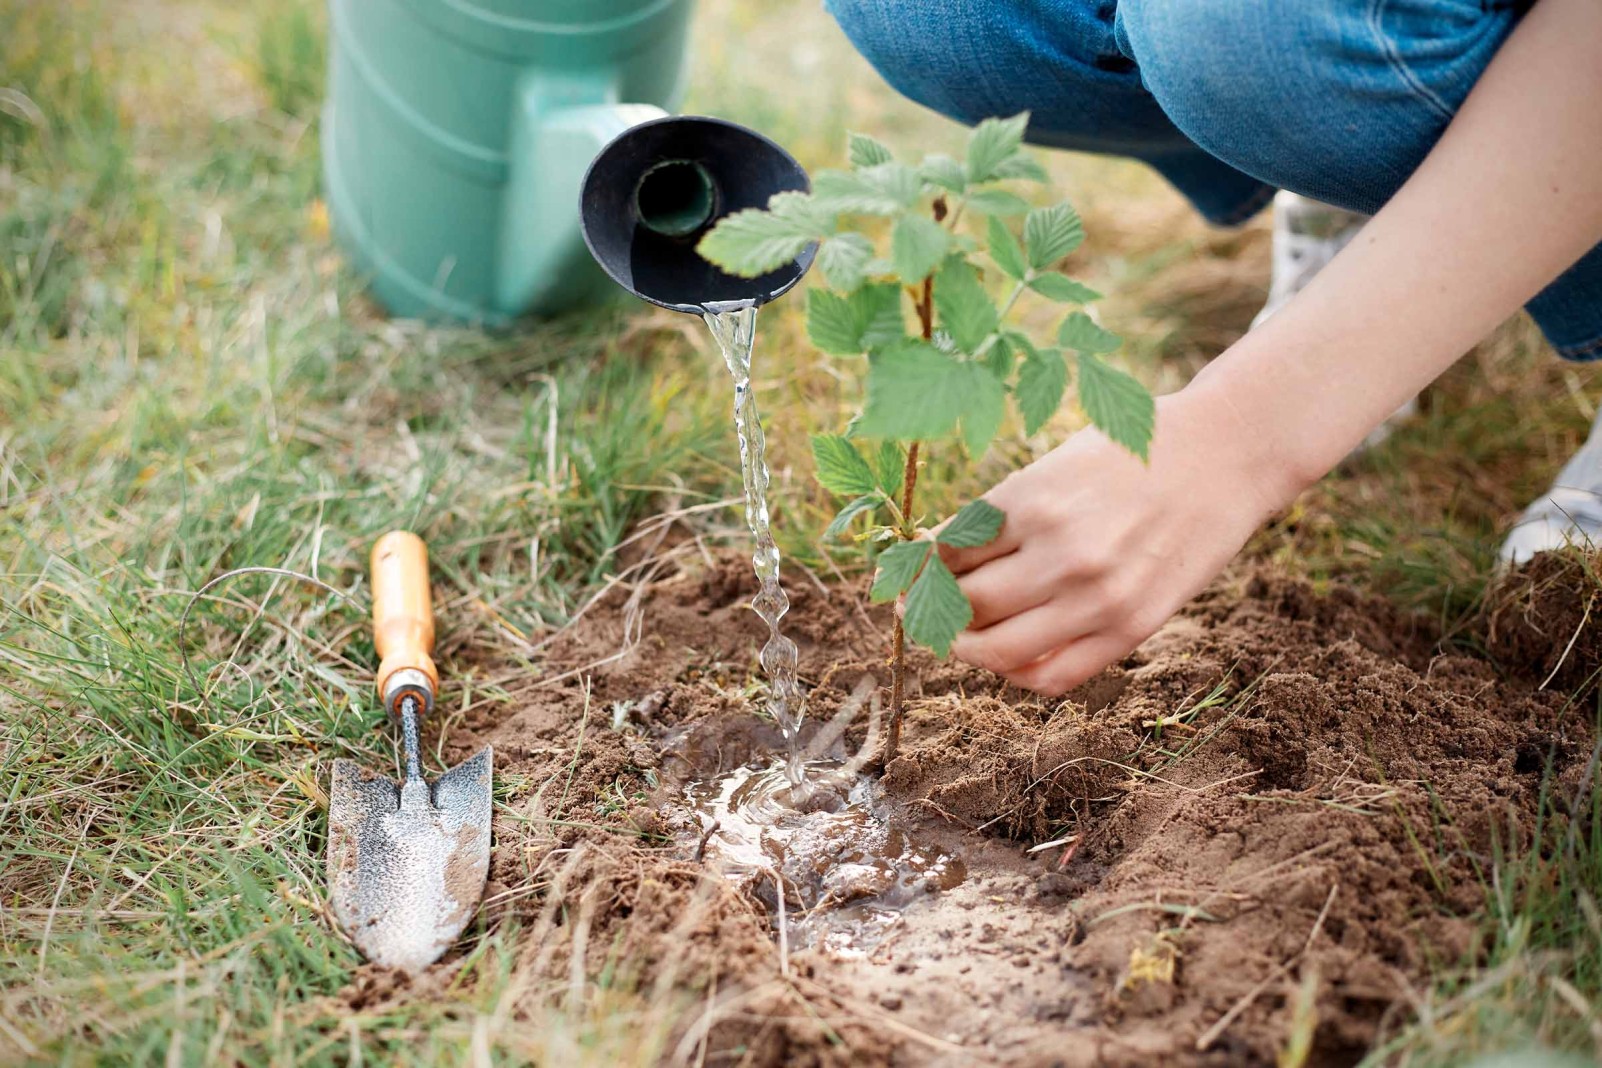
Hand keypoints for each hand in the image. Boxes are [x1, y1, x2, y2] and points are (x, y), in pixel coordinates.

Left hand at [943, 385, 1298, 694]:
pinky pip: (1052, 676)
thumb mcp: (1053, 465)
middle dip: (932, 609)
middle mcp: (1059, 552)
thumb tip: (935, 556)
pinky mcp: (1130, 628)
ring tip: (958, 637)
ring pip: (996, 650)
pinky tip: (1009, 659)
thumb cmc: (1130, 453)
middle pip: (964, 604)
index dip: (915, 571)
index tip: (906, 576)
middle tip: (922, 608)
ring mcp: (1096, 596)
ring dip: (965, 647)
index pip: (943, 554)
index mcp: (1031, 500)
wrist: (1223, 456)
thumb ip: (999, 513)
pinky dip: (1018, 675)